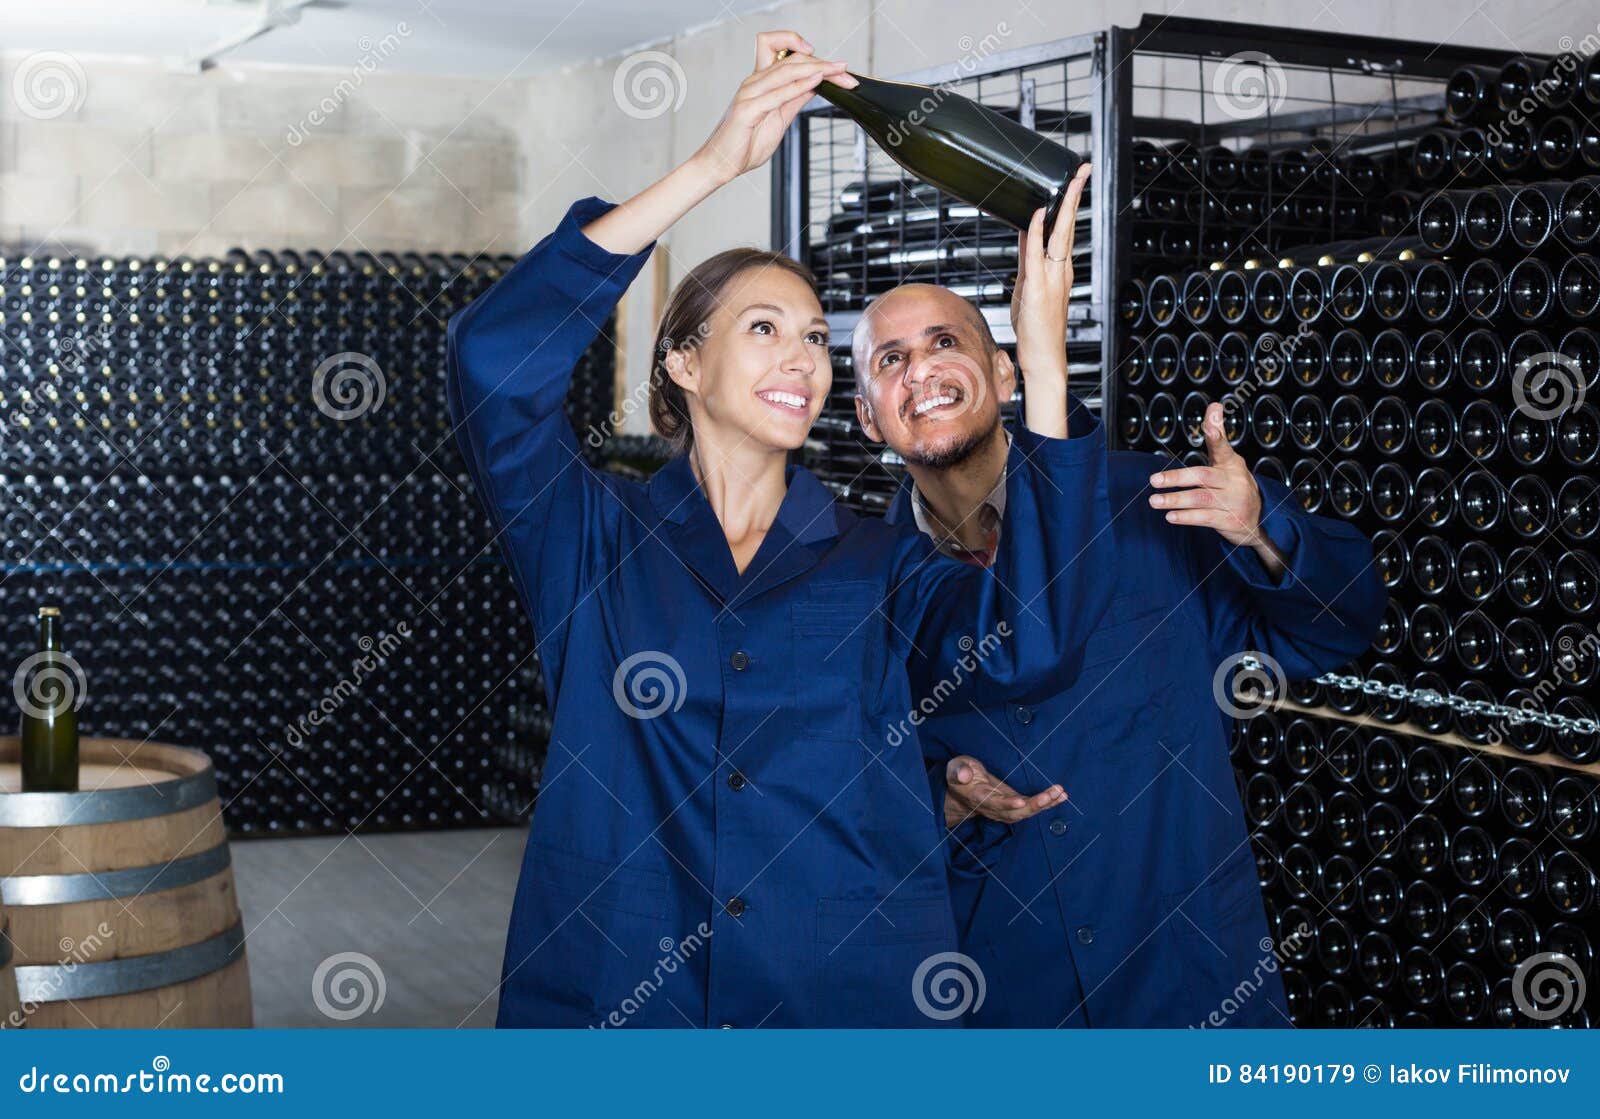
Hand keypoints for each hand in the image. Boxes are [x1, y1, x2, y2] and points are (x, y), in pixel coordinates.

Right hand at [690, 31, 856, 185]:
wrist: (720, 164)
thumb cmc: (744, 144)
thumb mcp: (779, 119)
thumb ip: (794, 99)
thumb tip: (815, 84)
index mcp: (761, 82)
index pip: (788, 54)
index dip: (814, 56)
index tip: (837, 68)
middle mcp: (754, 82)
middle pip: (791, 58)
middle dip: (822, 62)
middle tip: (845, 70)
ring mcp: (749, 94)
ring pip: (786, 69)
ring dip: (816, 68)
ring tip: (837, 71)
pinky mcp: (747, 110)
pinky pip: (777, 93)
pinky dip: (798, 85)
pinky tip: (815, 82)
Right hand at [944, 755, 1065, 828]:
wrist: (963, 795)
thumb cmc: (960, 776)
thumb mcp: (954, 768)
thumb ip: (958, 770)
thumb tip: (964, 774)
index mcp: (978, 798)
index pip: (993, 803)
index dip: (1006, 804)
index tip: (1020, 802)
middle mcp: (994, 808)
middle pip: (1016, 812)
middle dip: (1034, 805)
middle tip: (1050, 795)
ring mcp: (1006, 809)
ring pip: (1027, 812)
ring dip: (1045, 804)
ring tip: (1060, 793)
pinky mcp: (1016, 805)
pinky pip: (1033, 807)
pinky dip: (1048, 803)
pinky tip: (1062, 796)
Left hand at [1009, 163, 1090, 386]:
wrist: (1043, 358)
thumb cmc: (1036, 329)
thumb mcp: (1028, 287)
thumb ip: (1028, 259)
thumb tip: (1026, 233)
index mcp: (1061, 271)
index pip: (1066, 229)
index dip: (1071, 203)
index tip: (1076, 179)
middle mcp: (1061, 271)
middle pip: (1069, 226)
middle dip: (1076, 195)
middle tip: (1083, 169)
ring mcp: (1051, 279)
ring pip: (1059, 235)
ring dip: (1064, 206)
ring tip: (1071, 181)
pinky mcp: (1037, 289)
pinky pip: (1036, 255)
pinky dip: (1036, 233)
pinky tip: (1038, 214)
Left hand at [1148, 402, 1286, 576]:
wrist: (1256, 518)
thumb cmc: (1233, 484)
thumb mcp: (1227, 460)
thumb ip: (1217, 435)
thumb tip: (1215, 404)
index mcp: (1232, 463)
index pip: (1223, 447)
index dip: (1216, 436)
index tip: (1210, 426)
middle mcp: (1234, 481)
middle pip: (1203, 476)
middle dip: (1177, 478)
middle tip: (1154, 480)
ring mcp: (1233, 502)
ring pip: (1201, 499)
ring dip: (1175, 500)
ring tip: (1154, 500)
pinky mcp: (1229, 520)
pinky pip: (1204, 518)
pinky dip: (1186, 517)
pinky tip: (1170, 516)